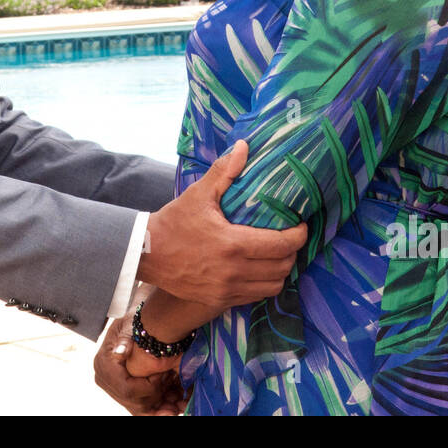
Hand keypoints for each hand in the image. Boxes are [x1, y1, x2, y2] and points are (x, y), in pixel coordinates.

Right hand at [94, 315, 185, 415]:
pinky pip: (140, 407)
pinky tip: (172, 409)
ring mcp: (113, 387)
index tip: (165, 376)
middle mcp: (104, 380)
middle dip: (156, 402)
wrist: (135, 323)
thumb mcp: (130, 325)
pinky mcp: (123, 392)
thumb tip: (119, 352)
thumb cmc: (134, 322)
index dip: (148, 388)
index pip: (127, 389)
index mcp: (104, 366)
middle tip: (176, 398)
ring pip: (137, 409)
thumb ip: (125, 339)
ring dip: (158, 411)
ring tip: (177, 408)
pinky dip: (156, 409)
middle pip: (132, 402)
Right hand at [139, 140, 307, 308]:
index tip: (301, 225)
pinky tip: (259, 269)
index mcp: (232, 244)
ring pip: (272, 286)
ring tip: (277, 255)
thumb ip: (224, 172)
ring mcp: (226, 289)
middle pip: (282, 267)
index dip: (299, 235)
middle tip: (290, 237)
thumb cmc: (173, 222)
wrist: (145, 254)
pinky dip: (263, 284)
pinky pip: (254, 297)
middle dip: (292, 252)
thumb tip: (244, 147)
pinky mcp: (219, 300)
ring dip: (280, 271)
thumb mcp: (199, 194)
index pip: (281, 245)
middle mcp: (233, 271)